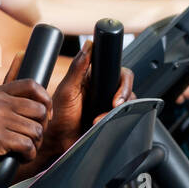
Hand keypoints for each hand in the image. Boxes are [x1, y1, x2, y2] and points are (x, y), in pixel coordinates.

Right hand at [0, 76, 50, 184]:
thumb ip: (3, 96)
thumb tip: (21, 62)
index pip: (31, 85)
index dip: (45, 99)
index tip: (46, 114)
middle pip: (39, 110)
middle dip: (41, 128)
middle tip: (33, 139)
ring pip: (35, 130)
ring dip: (34, 145)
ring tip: (24, 150)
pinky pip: (27, 146)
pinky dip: (28, 156)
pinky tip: (20, 158)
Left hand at [43, 42, 133, 158]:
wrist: (60, 142)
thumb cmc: (59, 117)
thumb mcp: (67, 90)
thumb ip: (77, 67)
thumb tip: (88, 45)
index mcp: (92, 77)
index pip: (115, 68)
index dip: (120, 76)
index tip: (114, 88)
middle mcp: (103, 89)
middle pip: (126, 84)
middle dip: (123, 94)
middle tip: (114, 104)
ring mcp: (108, 103)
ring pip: (128, 100)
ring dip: (117, 109)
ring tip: (100, 117)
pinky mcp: (111, 116)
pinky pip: (124, 115)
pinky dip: (117, 118)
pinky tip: (102, 122)